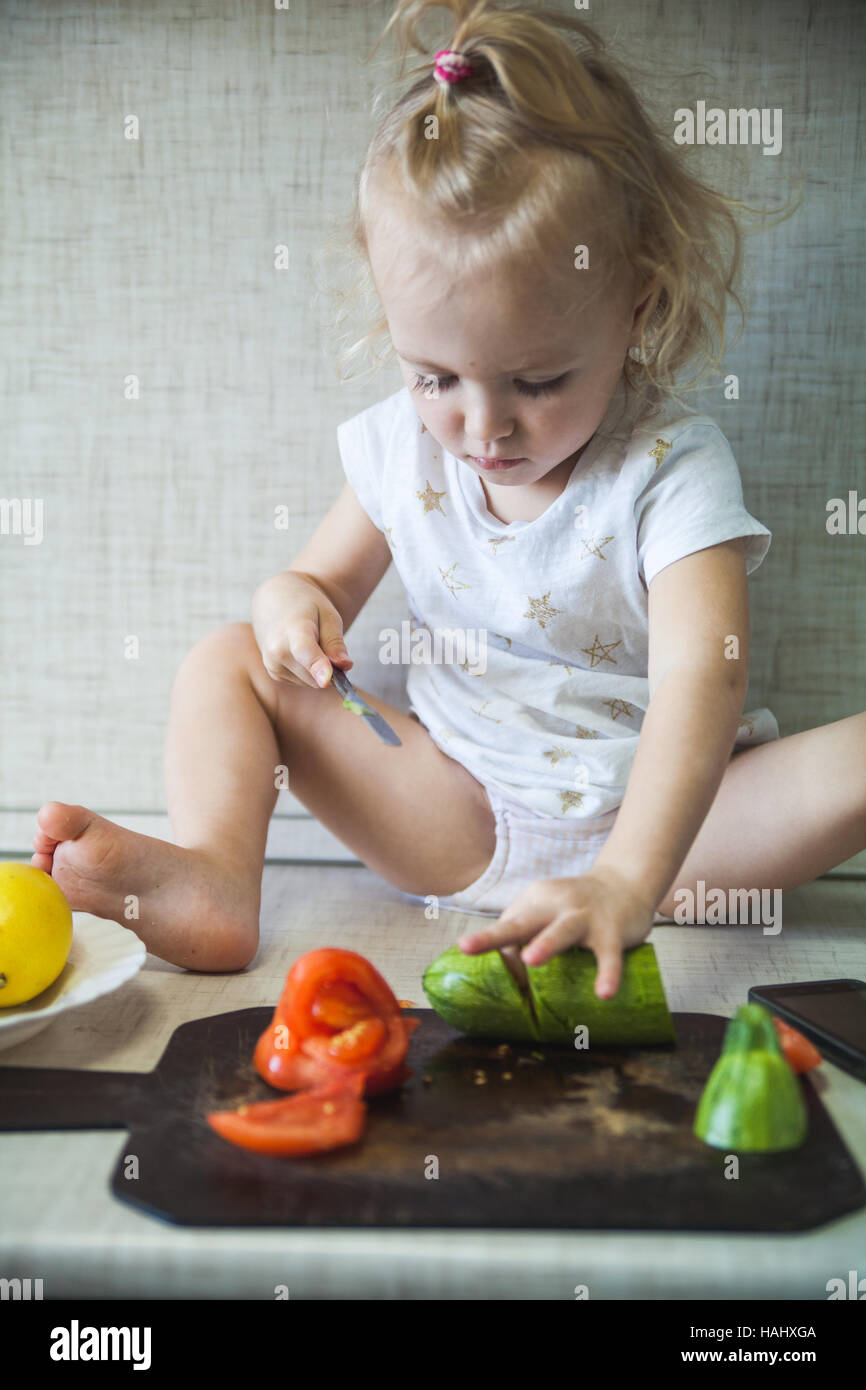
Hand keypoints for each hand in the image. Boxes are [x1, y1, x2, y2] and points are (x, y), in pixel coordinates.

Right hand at [252, 571, 352, 689]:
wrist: (276, 602)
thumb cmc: (306, 607)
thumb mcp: (328, 615)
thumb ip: (336, 641)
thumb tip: (345, 665)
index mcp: (293, 629)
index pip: (304, 650)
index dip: (317, 666)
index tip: (327, 680)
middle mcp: (277, 650)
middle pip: (315, 675)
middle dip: (330, 668)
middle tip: (328, 644)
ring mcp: (273, 664)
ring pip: (312, 682)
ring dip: (319, 670)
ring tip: (312, 644)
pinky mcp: (274, 674)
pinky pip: (304, 682)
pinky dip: (310, 672)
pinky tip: (302, 652)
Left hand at [457, 866, 656, 998]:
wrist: (625, 884)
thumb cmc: (576, 910)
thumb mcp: (548, 916)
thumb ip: (527, 942)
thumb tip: (503, 988)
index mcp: (535, 901)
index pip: (507, 925)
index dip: (486, 940)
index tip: (464, 950)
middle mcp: (557, 904)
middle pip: (523, 921)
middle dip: (496, 934)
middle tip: (469, 947)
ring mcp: (585, 915)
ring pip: (564, 929)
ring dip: (546, 943)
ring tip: (530, 960)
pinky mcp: (613, 930)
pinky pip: (609, 954)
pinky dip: (608, 973)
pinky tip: (604, 993)